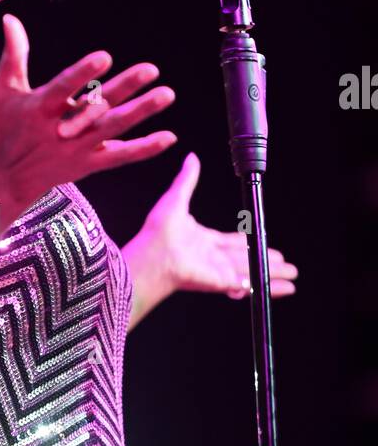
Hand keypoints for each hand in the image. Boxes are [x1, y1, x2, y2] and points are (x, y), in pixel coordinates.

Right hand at [0, 13, 176, 211]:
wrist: (10, 178)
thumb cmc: (8, 126)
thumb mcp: (5, 90)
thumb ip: (14, 55)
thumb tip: (11, 18)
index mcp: (40, 109)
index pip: (63, 89)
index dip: (82, 74)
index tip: (104, 57)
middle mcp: (61, 130)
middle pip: (97, 107)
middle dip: (124, 89)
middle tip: (151, 69)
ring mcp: (77, 149)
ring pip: (113, 129)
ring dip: (141, 112)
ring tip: (167, 94)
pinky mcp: (89, 164)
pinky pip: (120, 156)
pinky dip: (144, 148)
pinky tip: (169, 137)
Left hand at [141, 152, 298, 299]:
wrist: (153, 257)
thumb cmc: (158, 232)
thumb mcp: (175, 199)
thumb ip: (187, 180)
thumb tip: (192, 158)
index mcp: (201, 240)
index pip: (229, 241)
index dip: (245, 240)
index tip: (257, 237)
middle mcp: (211, 257)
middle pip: (245, 257)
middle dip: (264, 258)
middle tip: (282, 260)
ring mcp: (218, 271)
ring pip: (252, 270)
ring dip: (273, 272)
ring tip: (291, 273)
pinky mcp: (223, 282)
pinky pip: (251, 284)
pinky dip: (269, 286)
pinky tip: (285, 287)